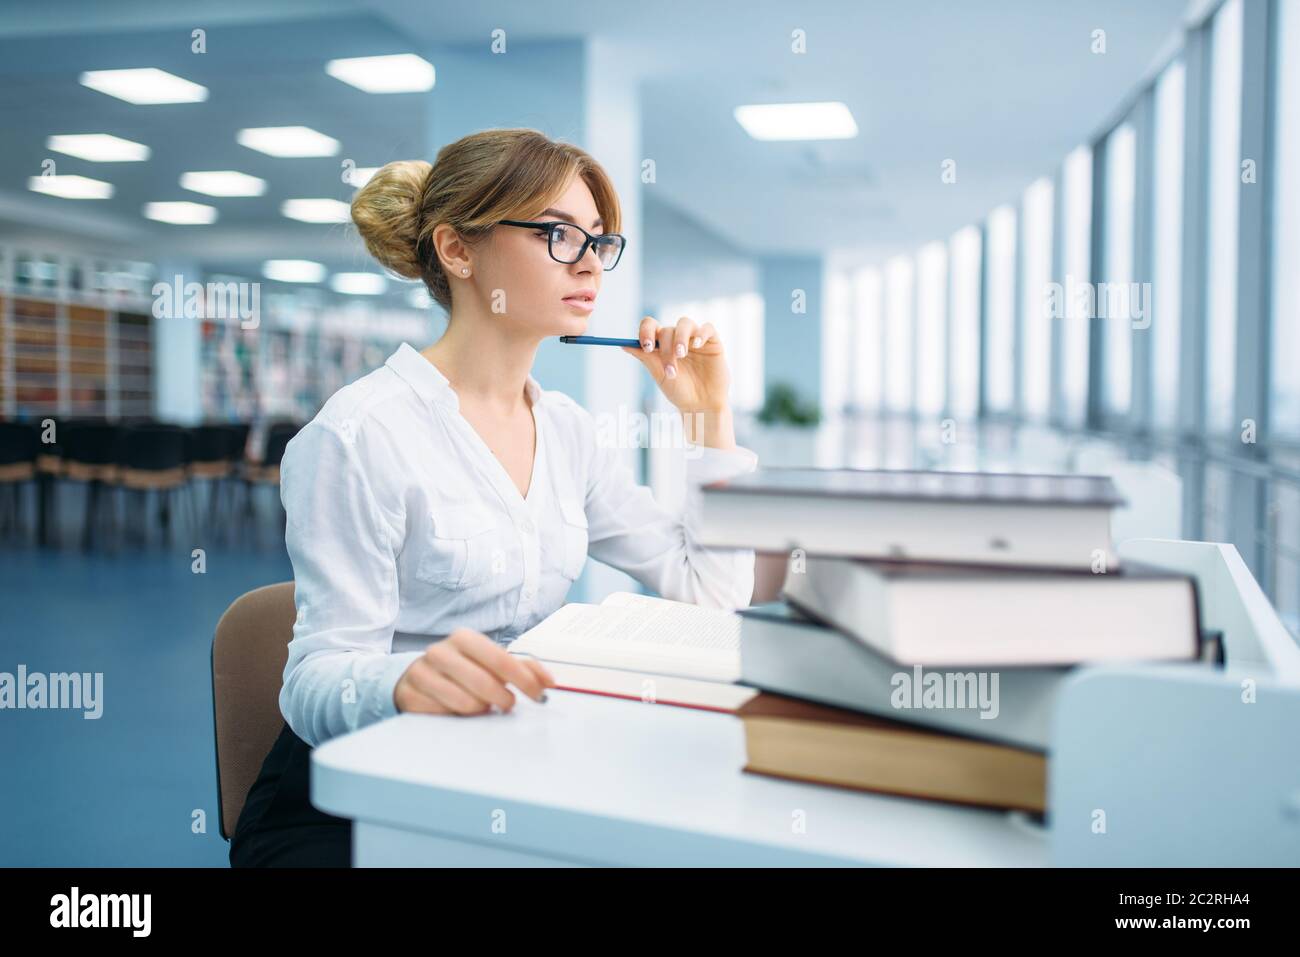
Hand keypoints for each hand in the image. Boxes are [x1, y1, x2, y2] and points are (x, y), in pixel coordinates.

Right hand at [394, 627, 555, 715]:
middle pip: (485, 685)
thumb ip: (522, 667)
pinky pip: (445, 716)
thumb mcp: (490, 661)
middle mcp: (440, 652)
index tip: (540, 696)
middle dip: (504, 700)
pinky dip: (457, 717)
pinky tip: (458, 709)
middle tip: (508, 704)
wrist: (416, 677)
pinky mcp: (410, 696)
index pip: (502, 660)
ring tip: (481, 704)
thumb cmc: (462, 668)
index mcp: (464, 638)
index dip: (525, 681)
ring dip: (481, 710)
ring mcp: (422, 673)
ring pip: (466, 704)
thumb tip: (549, 681)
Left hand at [621, 316, 730, 412]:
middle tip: (670, 368)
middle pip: (667, 330)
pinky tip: (697, 345)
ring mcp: (694, 339)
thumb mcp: (659, 375)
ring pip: (685, 324)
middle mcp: (677, 338)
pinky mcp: (712, 342)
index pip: (651, 326)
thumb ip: (645, 358)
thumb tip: (623, 345)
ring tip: (681, 355)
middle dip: (665, 349)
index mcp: (661, 344)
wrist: (701, 405)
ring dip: (680, 338)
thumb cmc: (679, 391)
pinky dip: (700, 333)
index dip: (645, 331)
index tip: (646, 346)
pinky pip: (707, 328)